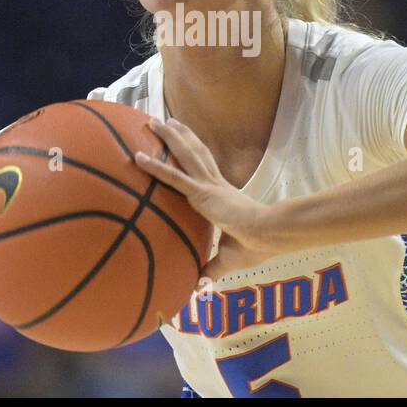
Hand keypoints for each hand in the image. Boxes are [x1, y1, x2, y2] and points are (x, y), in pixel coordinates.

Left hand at [134, 117, 284, 280]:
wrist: (268, 235)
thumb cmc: (255, 246)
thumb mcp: (228, 259)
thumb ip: (211, 268)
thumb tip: (199, 285)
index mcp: (222, 195)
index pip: (205, 169)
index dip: (195, 154)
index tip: (185, 143)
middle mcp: (214, 184)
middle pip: (194, 153)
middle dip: (179, 136)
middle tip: (165, 121)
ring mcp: (207, 186)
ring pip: (184, 155)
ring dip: (167, 137)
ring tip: (152, 121)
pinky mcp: (202, 194)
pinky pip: (173, 178)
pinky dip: (154, 167)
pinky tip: (138, 157)